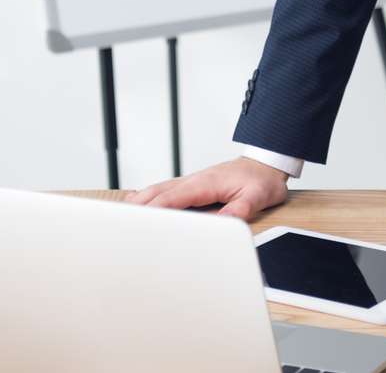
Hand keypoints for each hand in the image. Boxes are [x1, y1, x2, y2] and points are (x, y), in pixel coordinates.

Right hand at [124, 156, 289, 220]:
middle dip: (140, 204)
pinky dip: (152, 197)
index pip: (175, 197)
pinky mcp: (195, 186)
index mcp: (206, 183)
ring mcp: (193, 182)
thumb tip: (223, 222)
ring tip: (121, 215)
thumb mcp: (258, 197)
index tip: (140, 220)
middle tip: (118, 220)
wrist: (266, 163)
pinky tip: (142, 204)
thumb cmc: (261, 180)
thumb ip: (241, 209)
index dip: (156, 209)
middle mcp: (196, 180)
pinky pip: (168, 190)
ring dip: (142, 200)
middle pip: (160, 191)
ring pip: (161, 189)